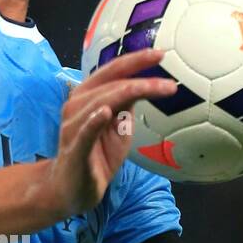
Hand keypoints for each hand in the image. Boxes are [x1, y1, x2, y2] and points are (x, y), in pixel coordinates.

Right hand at [45, 47, 176, 216]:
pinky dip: (93, 122)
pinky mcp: (75, 151)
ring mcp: (73, 128)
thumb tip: (146, 84)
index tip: (161, 54)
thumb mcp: (118, 126)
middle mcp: (76, 106)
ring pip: (101, 103)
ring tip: (157, 90)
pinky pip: (84, 133)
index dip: (135, 60)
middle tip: (171, 84)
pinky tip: (105, 113)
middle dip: (142, 81)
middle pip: (111, 85)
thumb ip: (127, 105)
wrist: (72, 189)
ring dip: (130, 94)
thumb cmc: (96, 155)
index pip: (112, 71)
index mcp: (87, 96)